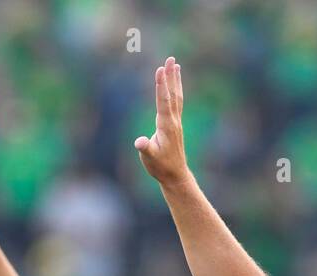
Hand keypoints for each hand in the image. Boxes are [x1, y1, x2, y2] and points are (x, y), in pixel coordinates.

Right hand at [134, 56, 191, 187]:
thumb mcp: (149, 159)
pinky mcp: (175, 124)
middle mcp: (173, 121)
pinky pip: (176, 102)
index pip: (163, 101)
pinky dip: (176, 90)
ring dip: (175, 79)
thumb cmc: (160, 167)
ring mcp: (176, 122)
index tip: (160, 69)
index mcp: (166, 126)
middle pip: (172, 94)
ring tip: (175, 64)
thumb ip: (145, 148)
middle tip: (170, 59)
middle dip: (170, 76)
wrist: (175, 175)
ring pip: (176, 96)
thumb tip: (140, 142)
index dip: (161, 85)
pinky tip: (175, 84)